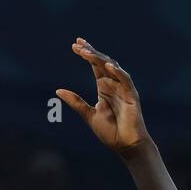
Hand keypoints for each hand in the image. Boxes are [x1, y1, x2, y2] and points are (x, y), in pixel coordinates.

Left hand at [55, 37, 149, 154]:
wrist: (126, 145)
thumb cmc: (110, 132)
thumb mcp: (89, 115)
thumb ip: (76, 102)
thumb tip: (58, 90)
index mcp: (104, 88)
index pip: (95, 66)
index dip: (86, 54)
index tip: (75, 45)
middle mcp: (114, 85)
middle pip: (102, 63)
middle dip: (90, 52)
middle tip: (78, 44)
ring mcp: (123, 89)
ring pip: (112, 68)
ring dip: (99, 59)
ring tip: (86, 52)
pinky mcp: (132, 95)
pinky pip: (125, 80)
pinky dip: (117, 72)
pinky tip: (107, 65)